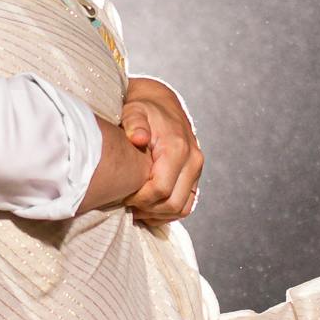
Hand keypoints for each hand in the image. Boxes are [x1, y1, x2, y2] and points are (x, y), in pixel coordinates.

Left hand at [119, 74, 201, 220]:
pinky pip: (186, 205)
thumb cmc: (144, 109)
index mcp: (177, 148)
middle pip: (172, 203)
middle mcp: (193, 161)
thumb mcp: (134, 110)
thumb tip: (139, 138)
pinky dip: (167, 213)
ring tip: (136, 209)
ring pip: (181, 209)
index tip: (122, 195)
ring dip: (158, 215)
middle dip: (147, 209)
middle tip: (126, 204)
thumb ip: (134, 123)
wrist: (162, 104)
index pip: (160, 189)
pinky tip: (148, 209)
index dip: (139, 199)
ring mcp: (197, 170)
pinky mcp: (195, 177)